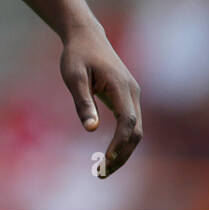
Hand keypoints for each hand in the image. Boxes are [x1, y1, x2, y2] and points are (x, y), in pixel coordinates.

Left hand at [60, 21, 142, 176]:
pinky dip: (122, 141)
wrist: (86, 36)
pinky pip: (129, 124)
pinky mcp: (127, 98)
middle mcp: (132, 92)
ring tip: (102, 169)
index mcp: (120, 86)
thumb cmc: (76, 55)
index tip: (107, 159)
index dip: (120, 142)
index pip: (128, 120)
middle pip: (135, 130)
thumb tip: (90, 129)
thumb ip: (82, 102)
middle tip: (101, 173)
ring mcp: (133, 95)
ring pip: (135, 130)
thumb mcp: (73, 76)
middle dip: (122, 154)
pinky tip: (108, 154)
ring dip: (122, 151)